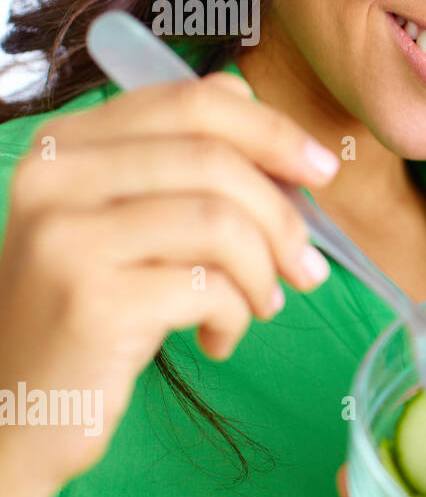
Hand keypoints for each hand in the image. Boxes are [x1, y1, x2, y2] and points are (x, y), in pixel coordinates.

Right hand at [0, 73, 338, 496]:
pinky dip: (236, 315)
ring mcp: (66, 238)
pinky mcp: (91, 302)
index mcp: (67, 144)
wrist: (18, 407)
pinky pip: (209, 288)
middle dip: (284, 216)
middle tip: (306, 266)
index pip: (190, 103)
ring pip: (221, 224)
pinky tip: (219, 339)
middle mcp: (54, 178)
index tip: (323, 170)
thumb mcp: (126, 219)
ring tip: (261, 305)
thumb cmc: (94, 309)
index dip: (272, 131)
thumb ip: (177, 155)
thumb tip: (242, 89)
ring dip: (264, 272)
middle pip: (215, 161)